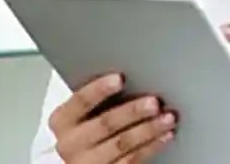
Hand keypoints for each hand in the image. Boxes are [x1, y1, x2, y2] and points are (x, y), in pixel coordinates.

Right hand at [47, 72, 177, 162]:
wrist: (83, 160)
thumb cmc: (86, 126)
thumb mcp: (84, 111)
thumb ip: (99, 97)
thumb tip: (130, 74)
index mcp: (62, 120)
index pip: (80, 101)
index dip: (99, 89)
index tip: (119, 78)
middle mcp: (71, 143)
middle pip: (104, 124)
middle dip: (132, 112)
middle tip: (154, 102)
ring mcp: (88, 162)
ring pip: (122, 144)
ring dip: (148, 129)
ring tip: (167, 118)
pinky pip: (132, 160)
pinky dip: (151, 146)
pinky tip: (164, 136)